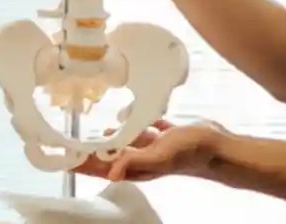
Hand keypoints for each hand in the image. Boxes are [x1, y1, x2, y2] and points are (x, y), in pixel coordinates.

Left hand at [74, 119, 228, 182]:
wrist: (218, 145)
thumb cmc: (189, 152)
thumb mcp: (160, 157)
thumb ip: (135, 162)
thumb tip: (108, 172)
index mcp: (140, 166)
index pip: (105, 166)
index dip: (87, 164)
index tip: (67, 158)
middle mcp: (145, 157)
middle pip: (113, 155)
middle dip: (95, 150)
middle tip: (75, 139)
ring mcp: (156, 146)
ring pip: (129, 141)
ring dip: (115, 136)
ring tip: (98, 125)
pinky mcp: (168, 134)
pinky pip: (148, 127)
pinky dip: (138, 121)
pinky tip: (131, 112)